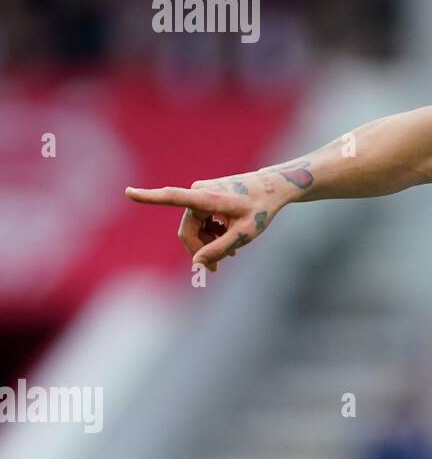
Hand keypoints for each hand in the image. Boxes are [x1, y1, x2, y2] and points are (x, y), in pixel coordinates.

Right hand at [124, 171, 288, 273]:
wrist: (275, 186)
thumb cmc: (263, 208)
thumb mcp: (246, 233)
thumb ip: (221, 248)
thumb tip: (195, 263)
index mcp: (207, 198)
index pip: (173, 197)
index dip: (149, 197)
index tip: (128, 192)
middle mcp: (200, 192)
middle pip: (187, 231)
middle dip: (200, 251)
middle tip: (216, 271)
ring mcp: (201, 192)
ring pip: (193, 228)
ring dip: (207, 243)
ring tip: (231, 255)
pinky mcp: (204, 195)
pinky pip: (200, 221)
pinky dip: (211, 233)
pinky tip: (227, 241)